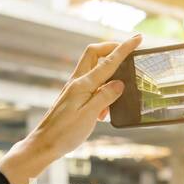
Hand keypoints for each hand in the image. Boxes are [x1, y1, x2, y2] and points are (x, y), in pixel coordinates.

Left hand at [0, 34, 141, 183]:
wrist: (44, 145)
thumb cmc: (64, 134)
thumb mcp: (89, 116)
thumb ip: (105, 97)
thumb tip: (119, 83)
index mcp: (82, 85)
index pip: (108, 62)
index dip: (124, 49)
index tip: (138, 38)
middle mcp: (77, 83)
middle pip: (94, 53)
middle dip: (111, 48)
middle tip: (127, 52)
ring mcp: (74, 89)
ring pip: (93, 68)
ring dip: (108, 70)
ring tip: (120, 88)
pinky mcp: (73, 97)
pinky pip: (91, 84)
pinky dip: (102, 88)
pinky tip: (105, 109)